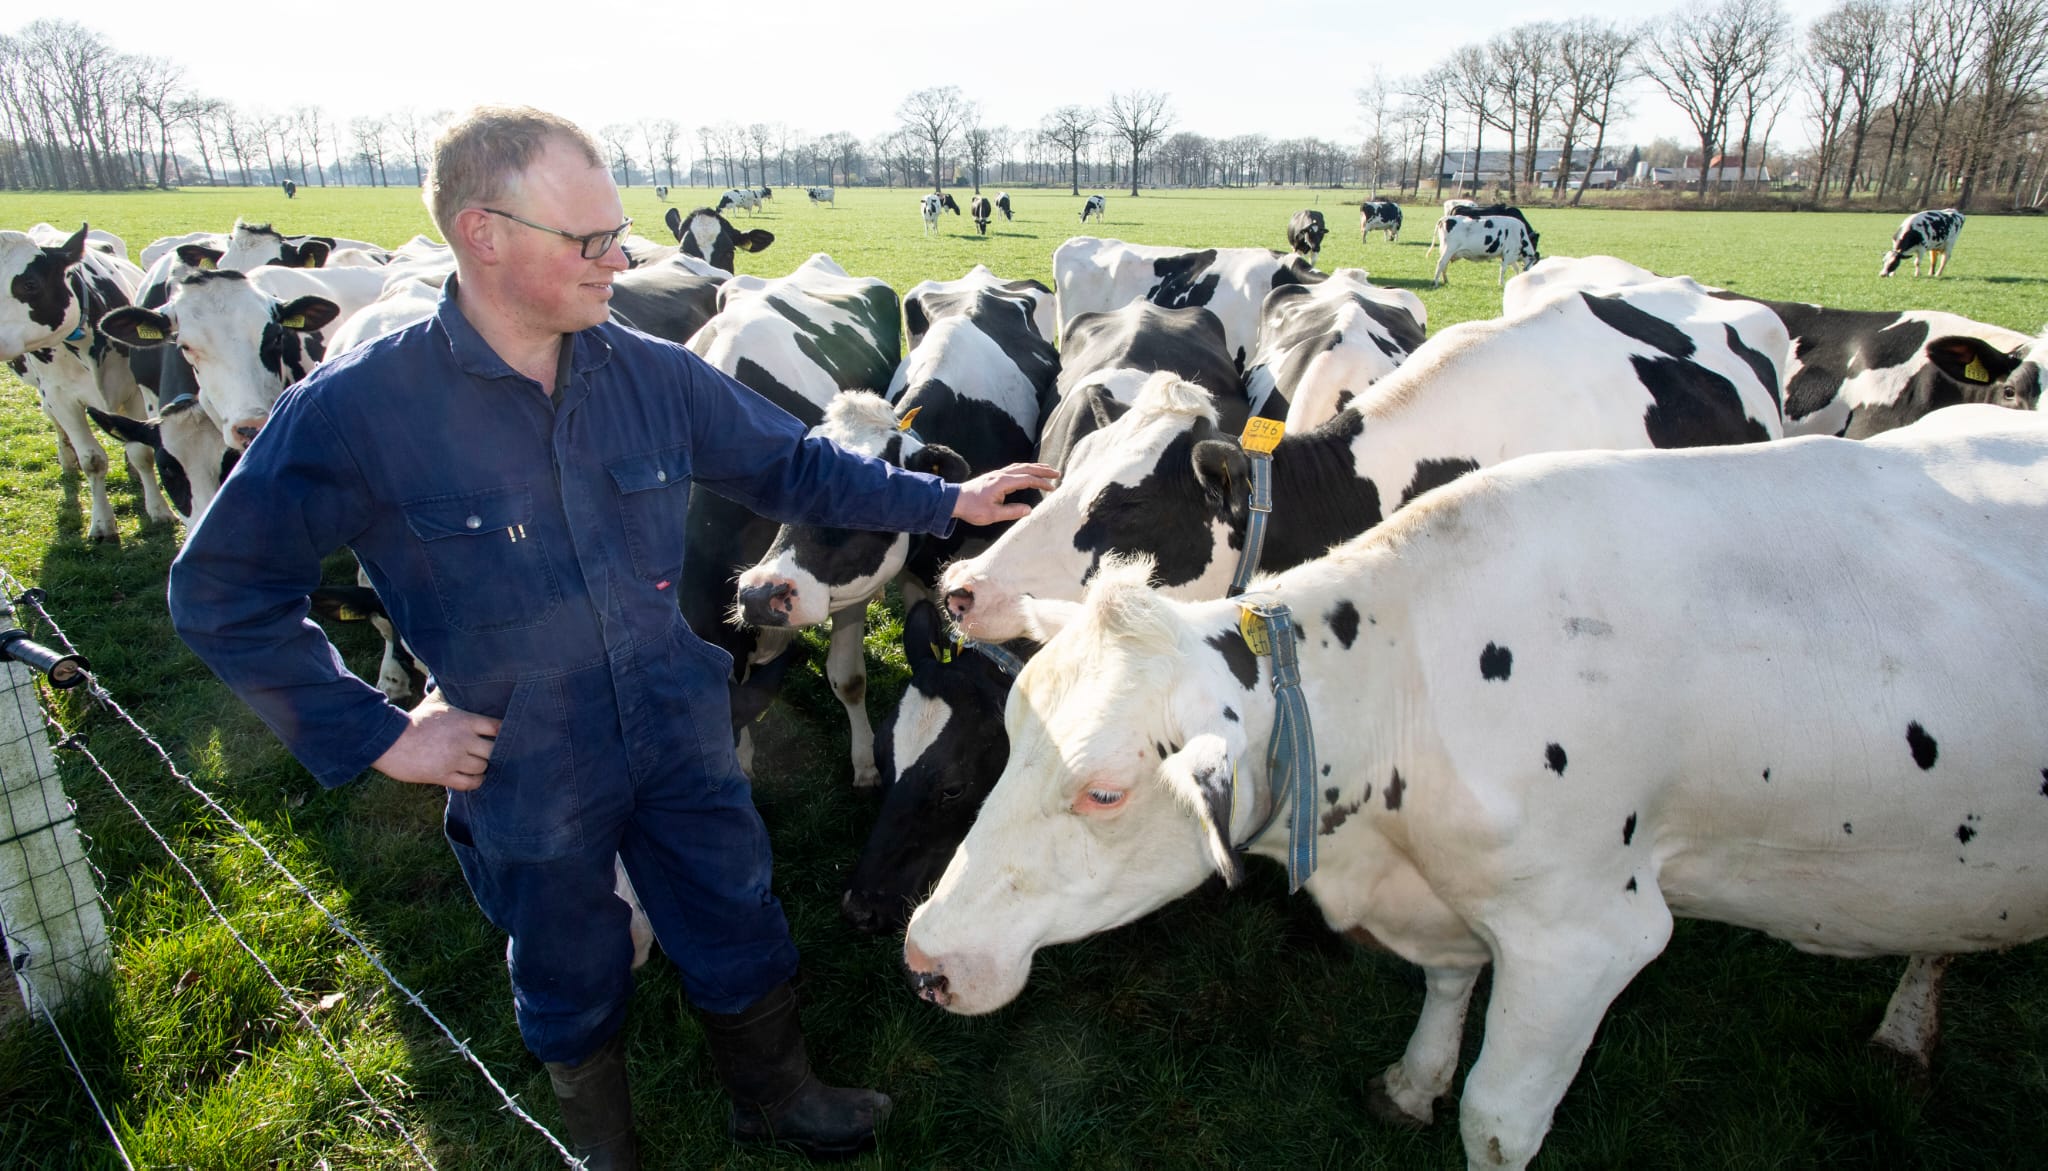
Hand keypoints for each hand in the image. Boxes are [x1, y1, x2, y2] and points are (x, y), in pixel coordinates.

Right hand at [371, 688, 501, 791]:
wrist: (390, 740)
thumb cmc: (414, 720)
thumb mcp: (434, 703)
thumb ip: (449, 695)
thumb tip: (451, 678)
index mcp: (465, 720)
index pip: (498, 727)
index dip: (504, 732)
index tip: (501, 735)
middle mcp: (464, 740)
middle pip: (494, 750)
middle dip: (494, 752)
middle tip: (489, 752)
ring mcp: (454, 759)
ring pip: (483, 767)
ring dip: (482, 767)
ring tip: (479, 764)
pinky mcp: (444, 775)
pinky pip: (470, 783)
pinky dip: (475, 781)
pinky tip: (473, 776)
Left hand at [951, 462, 1058, 525]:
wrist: (954, 500)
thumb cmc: (972, 509)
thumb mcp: (992, 515)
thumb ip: (1012, 512)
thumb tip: (1029, 510)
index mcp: (1002, 483)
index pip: (1027, 479)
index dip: (1041, 483)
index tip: (1053, 488)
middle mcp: (1001, 475)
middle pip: (1026, 468)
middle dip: (1042, 470)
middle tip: (1057, 473)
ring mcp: (997, 474)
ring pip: (1020, 466)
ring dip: (1034, 467)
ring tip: (1047, 470)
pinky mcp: (994, 476)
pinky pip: (1013, 468)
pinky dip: (1025, 468)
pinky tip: (1028, 471)